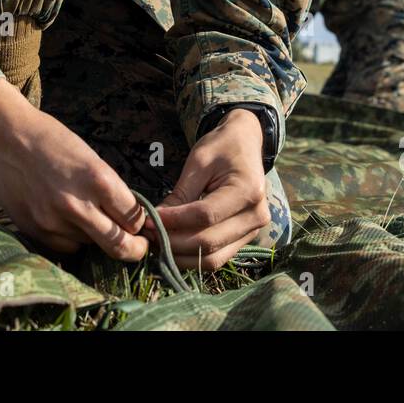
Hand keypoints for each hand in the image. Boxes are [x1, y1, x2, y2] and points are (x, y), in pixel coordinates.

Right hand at [0, 79, 148, 260]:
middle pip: (120, 247)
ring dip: (95, 236)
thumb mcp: (90, 157)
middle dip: (134, 249)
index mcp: (98, 180)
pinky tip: (62, 216)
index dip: (141, 225)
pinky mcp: (35, 231)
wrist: (4, 135)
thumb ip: (108, 189)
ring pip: (90, 245)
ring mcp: (53, 222)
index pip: (134, 220)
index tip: (142, 227)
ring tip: (83, 212)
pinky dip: (71, 238)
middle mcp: (77, 205)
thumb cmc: (50, 139)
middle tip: (137, 246)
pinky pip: (65, 247)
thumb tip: (128, 217)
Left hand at [155, 108, 269, 270]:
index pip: (205, 215)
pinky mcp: (244, 239)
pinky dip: (192, 256)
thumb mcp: (199, 161)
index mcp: (248, 190)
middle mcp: (256, 216)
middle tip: (147, 235)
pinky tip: (172, 246)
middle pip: (209, 242)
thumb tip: (155, 221)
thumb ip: (180, 194)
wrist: (246, 143)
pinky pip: (216, 258)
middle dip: (173, 242)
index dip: (174, 221)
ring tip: (156, 243)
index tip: (148, 219)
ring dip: (180, 256)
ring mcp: (253, 231)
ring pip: (212, 259)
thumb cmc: (222, 146)